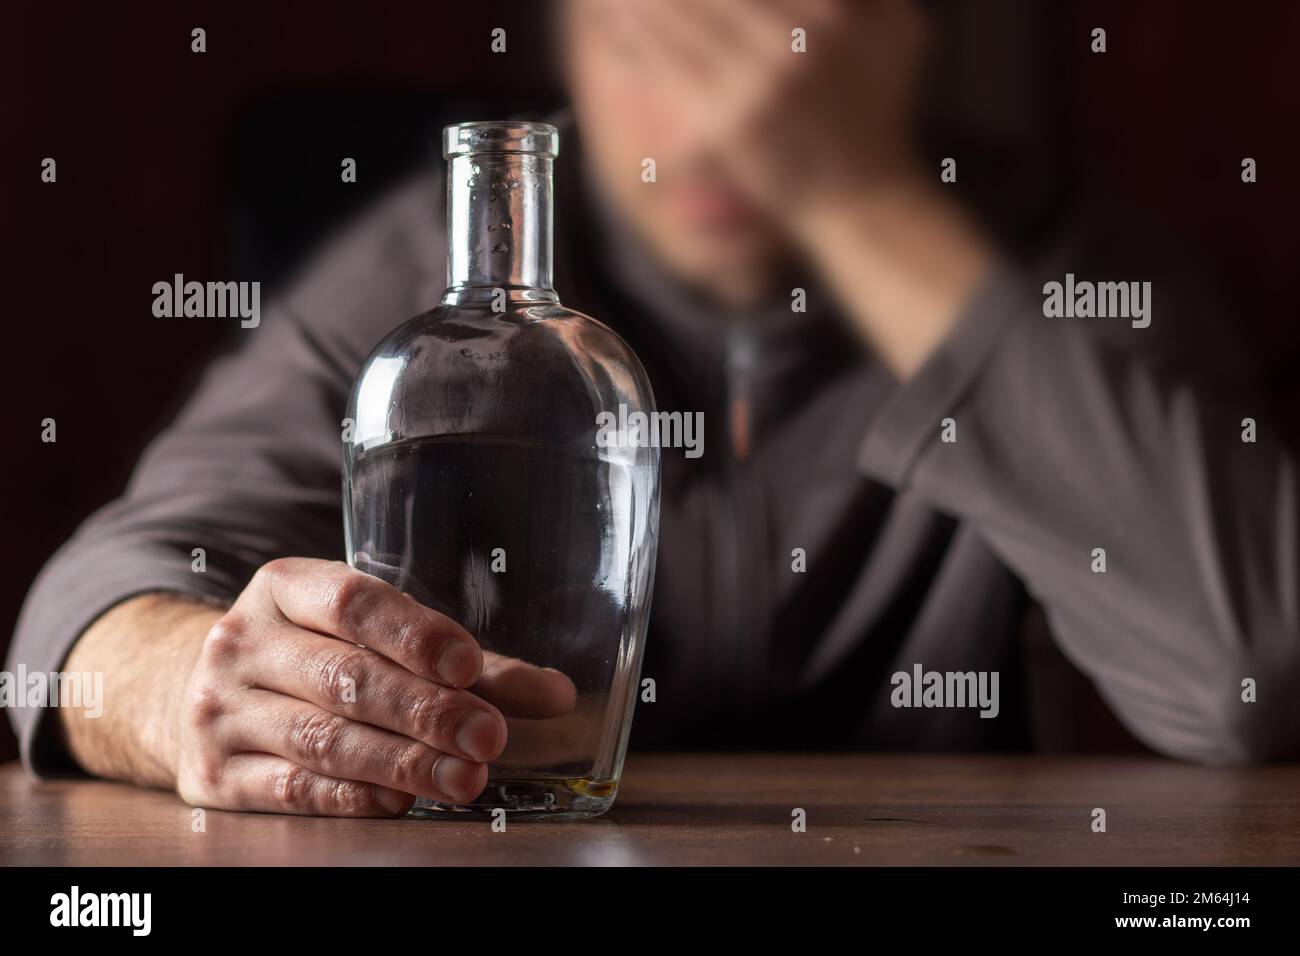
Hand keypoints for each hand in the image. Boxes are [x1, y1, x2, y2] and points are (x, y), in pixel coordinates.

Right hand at [175, 558, 575, 815]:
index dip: (414, 634)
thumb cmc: (315, 656)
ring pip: (323, 739)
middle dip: (427, 711)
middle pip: (345, 678)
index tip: (469, 666)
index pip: (351, 603)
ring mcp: (218, 709)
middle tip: (489, 736)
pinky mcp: (213, 774)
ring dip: (403, 762)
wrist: (196, 693)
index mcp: (285, 587)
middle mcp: (242, 641)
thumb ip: (468, 665)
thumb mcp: (373, 638)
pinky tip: (403, 800)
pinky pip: (293, 789)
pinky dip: (355, 796)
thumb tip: (557, 696)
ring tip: (466, 777)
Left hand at [605, 0, 931, 229]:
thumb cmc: (876, 110)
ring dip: (647, 2)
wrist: (860, 197)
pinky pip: (670, 66)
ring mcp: (759, 86)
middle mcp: (797, 44)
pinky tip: (619, 15)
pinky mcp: (728, 124)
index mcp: (833, 14)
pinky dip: (640, 36)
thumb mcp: (898, 32)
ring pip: (684, 19)